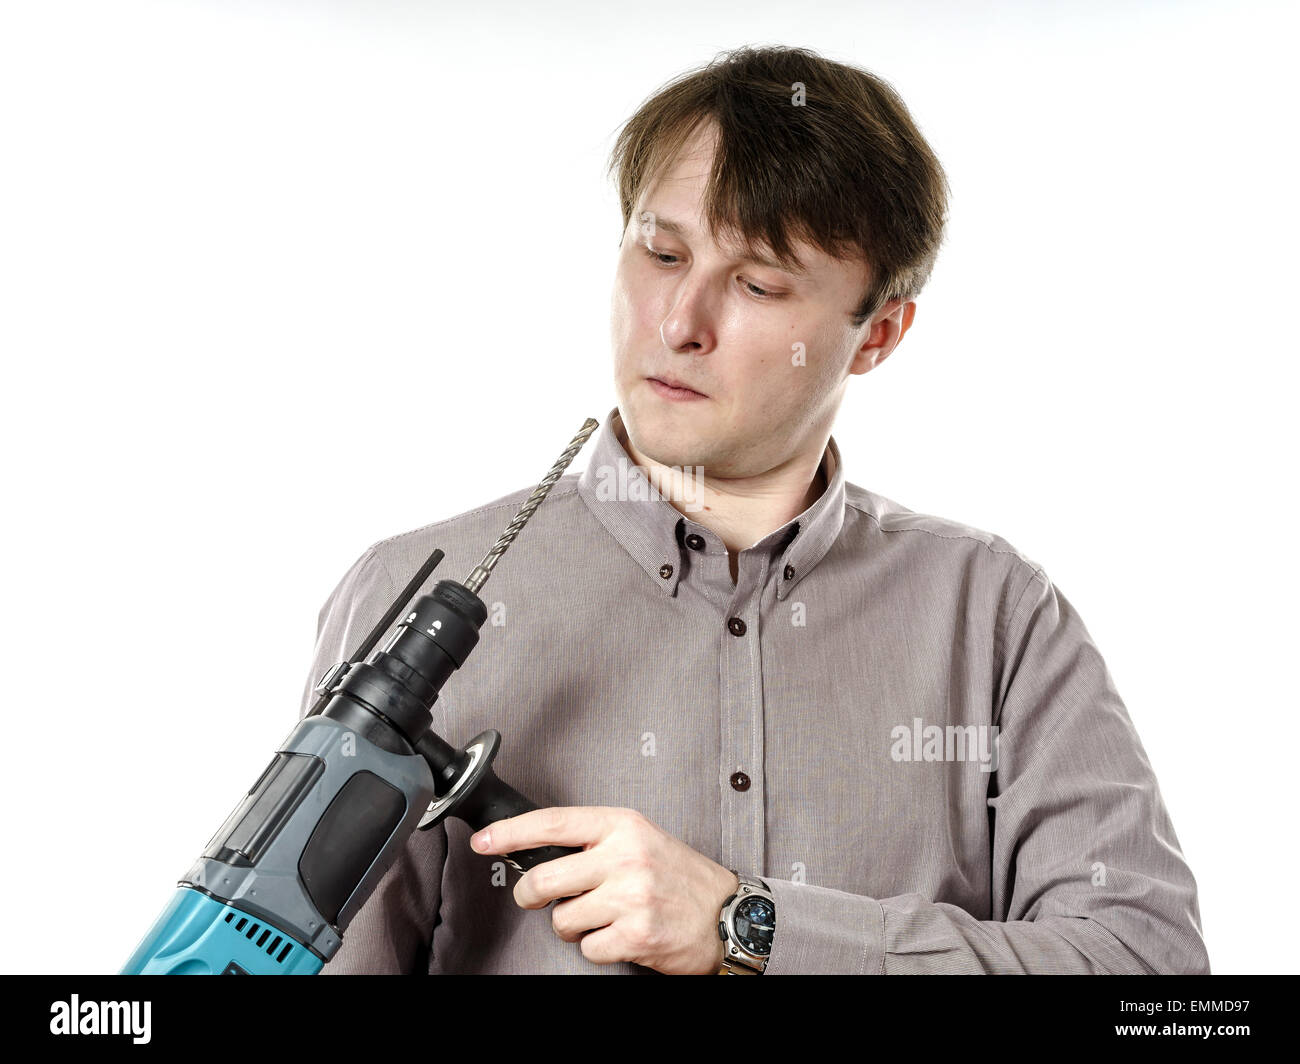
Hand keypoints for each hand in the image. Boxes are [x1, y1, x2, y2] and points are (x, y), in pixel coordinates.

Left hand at [470, 806, 738, 973]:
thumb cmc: (679, 875)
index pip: (552, 823)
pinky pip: (588, 948)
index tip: (484, 841)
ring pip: (562, 919)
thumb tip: (538, 852)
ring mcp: (630, 897)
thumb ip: (594, 841)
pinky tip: (621, 935)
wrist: (727, 914)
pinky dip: (598, 948)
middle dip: (532, 895)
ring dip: (574, 926)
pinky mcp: (636, 935)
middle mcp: (624, 856)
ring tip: (602, 917)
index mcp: (622, 825)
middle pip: (544, 878)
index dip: (510, 833)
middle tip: (540, 898)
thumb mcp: (640, 838)